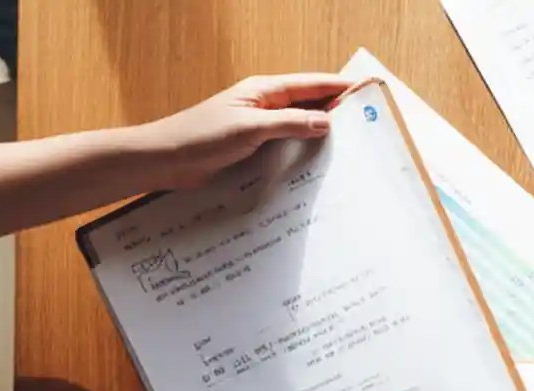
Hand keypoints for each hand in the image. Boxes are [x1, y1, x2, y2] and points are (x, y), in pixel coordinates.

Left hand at [135, 73, 351, 188]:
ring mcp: (259, 126)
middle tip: (367, 120)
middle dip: (336, 108)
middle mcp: (264, 104)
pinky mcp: (253, 147)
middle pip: (309, 102)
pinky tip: (318, 163)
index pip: (311, 84)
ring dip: (321, 132)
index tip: (367, 90)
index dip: (340, 86)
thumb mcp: (250, 128)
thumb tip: (326, 121)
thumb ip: (289, 123)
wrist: (166, 159)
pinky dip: (304, 149)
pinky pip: (287, 144)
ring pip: (299, 124)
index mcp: (264, 90)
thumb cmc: (201, 137)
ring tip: (351, 143)